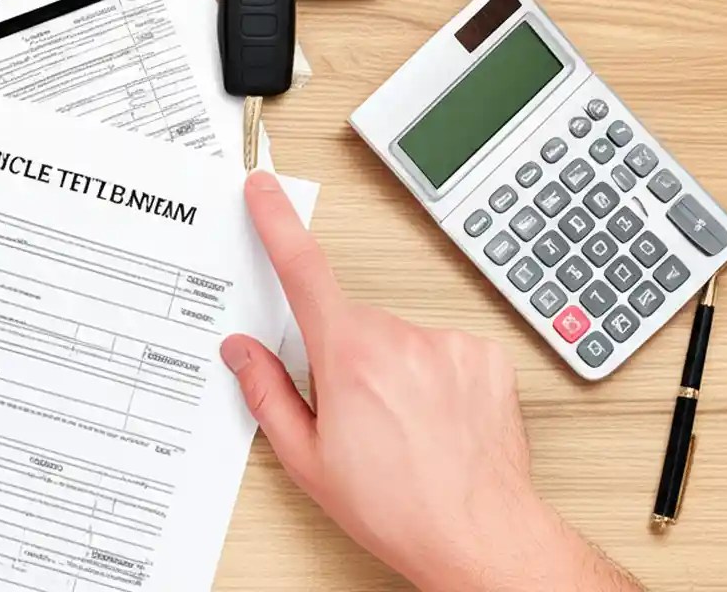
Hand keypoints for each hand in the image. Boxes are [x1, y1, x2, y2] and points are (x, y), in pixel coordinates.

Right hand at [221, 172, 641, 591]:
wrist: (479, 535)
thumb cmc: (397, 507)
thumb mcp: (307, 459)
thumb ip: (266, 393)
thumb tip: (242, 352)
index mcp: (349, 356)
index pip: (302, 270)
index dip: (278, 223)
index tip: (266, 191)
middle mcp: (401, 339)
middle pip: (353, 321)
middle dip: (345, 355)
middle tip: (357, 415)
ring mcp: (448, 344)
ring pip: (399, 338)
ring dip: (393, 370)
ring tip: (403, 427)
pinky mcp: (484, 355)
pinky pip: (441, 349)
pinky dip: (433, 376)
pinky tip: (435, 418)